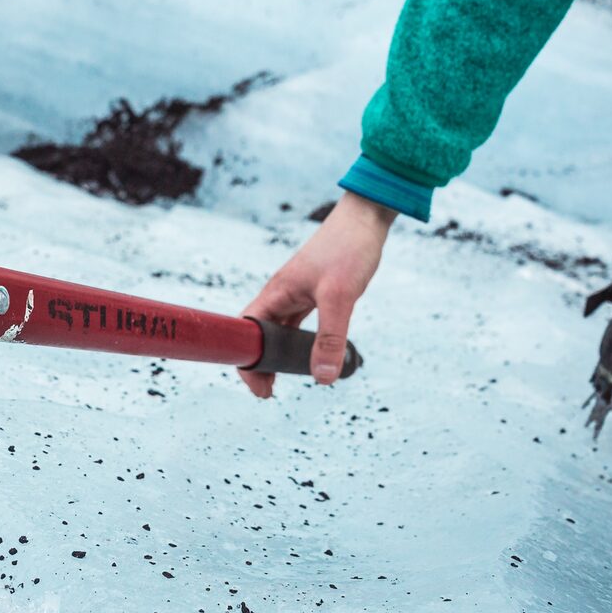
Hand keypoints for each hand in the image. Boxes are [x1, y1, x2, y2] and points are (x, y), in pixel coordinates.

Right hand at [239, 192, 395, 397]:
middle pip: (258, 336)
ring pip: (276, 331)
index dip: (247, 361)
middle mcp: (280, 294)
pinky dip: (296, 343)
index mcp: (276, 293)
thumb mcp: (341, 297)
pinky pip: (295, 324)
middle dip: (259, 365)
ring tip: (281, 381)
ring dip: (276, 356)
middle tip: (269, 393)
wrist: (365, 218)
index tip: (260, 387)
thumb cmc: (348, 249)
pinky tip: (306, 355)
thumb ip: (331, 338)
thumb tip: (323, 378)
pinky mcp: (312, 293)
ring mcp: (295, 293)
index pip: (246, 332)